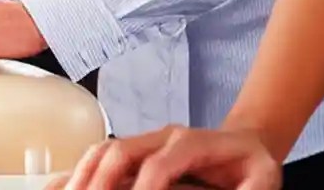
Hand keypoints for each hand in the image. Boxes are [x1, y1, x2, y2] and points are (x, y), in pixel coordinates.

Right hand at [51, 126, 280, 189]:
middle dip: (99, 183)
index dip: (145, 189)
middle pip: (120, 152)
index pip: (159, 166)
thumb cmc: (251, 165)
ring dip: (82, 178)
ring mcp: (145, 143)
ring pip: (103, 152)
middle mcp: (162, 138)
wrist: (246, 144)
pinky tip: (60, 186)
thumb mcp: (262, 179)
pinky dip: (78, 173)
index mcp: (192, 143)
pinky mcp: (136, 154)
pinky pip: (100, 158)